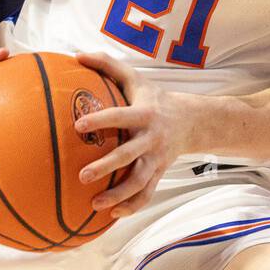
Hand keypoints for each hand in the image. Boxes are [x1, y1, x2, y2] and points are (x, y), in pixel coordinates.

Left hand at [73, 52, 197, 218]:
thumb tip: (76, 55)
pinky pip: (147, 194)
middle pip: (130, 154)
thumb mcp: (136, 79)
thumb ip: (108, 65)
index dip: (101, 120)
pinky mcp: (160, 173)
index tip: (78, 126)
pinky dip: (132, 206)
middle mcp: (152, 138)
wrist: (192, 120)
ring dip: (118, 195)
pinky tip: (112, 214)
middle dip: (107, 166)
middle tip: (82, 176)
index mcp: (144, 114)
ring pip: (140, 181)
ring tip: (95, 204)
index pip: (121, 116)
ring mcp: (157, 158)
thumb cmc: (154, 98)